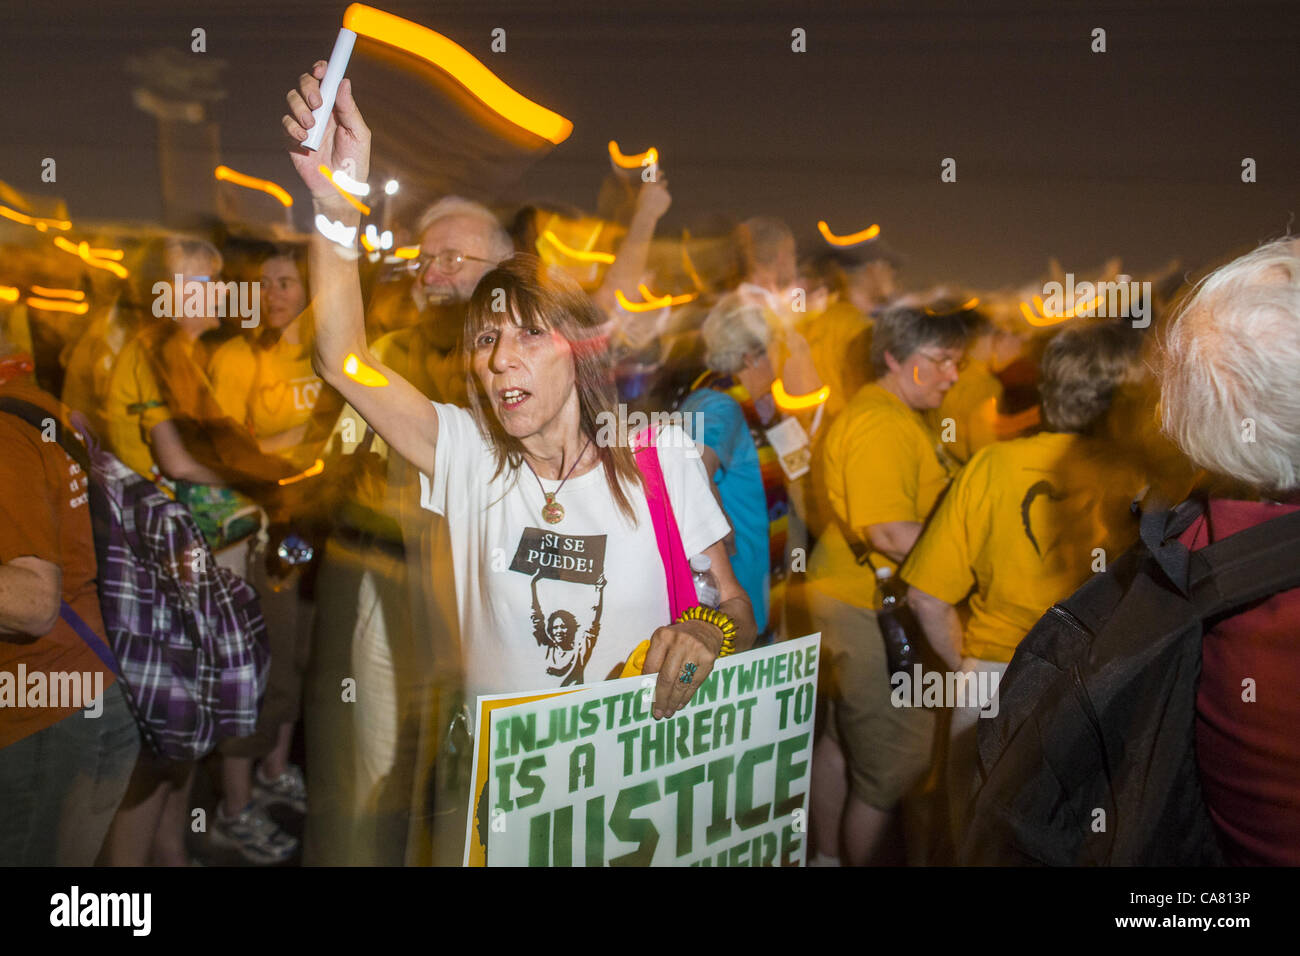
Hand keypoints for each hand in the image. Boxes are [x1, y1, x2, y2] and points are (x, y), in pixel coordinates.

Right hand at [282, 61, 370, 209]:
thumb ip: (350, 109)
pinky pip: (286, 122)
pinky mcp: (292, 136)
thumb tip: (344, 81)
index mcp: (336, 106)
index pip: (326, 80)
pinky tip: (304, 139)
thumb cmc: (354, 162)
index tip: (322, 70)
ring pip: (292, 99)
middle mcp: (319, 110)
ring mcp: (304, 122)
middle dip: (308, 88)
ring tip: (311, 126)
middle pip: (305, 84)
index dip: (321, 70)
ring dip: (300, 109)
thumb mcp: (359, 135)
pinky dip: (293, 127)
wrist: (338, 188)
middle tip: (317, 103)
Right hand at [634, 177, 671, 219]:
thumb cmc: (641, 206)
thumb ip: (648, 188)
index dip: (660, 173)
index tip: (662, 173)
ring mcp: (663, 192)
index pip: (657, 174)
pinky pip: (667, 199)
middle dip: (664, 184)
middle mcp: (657, 186)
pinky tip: (659, 207)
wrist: (646, 215)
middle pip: (664, 182)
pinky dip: (664, 203)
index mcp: (649, 184)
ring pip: (665, 193)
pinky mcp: (668, 198)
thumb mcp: (642, 194)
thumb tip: (654, 185)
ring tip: (655, 205)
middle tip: (663, 188)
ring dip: (662, 197)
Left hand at [642, 619, 722, 718]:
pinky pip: (694, 684)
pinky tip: (680, 704)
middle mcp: (679, 642)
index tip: (646, 700)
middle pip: (666, 678)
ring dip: (673, 701)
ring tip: (668, 712)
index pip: (651, 666)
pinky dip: (686, 697)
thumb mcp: (664, 641)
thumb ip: (655, 660)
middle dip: (661, 699)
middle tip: (657, 712)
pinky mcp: (708, 659)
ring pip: (681, 683)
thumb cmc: (679, 638)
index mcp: (662, 636)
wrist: (706, 628)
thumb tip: (646, 688)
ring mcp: (695, 650)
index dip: (647, 686)